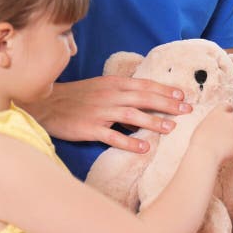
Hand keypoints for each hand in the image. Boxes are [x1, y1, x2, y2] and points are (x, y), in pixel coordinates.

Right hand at [21, 76, 191, 151]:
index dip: (165, 89)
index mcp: (114, 84)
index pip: (145, 85)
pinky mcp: (90, 128)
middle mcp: (110, 96)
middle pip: (144, 98)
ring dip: (153, 121)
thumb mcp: (102, 87)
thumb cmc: (78, 96)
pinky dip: (129, 142)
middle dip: (168, 104)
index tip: (183, 95)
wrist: (46, 104)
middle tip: (187, 110)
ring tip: (171, 128)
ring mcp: (100, 112)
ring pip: (132, 115)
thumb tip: (148, 100)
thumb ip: (124, 91)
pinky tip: (144, 148)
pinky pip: (113, 136)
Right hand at [191, 104, 232, 162]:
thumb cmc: (199, 144)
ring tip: (232, 148)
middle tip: (226, 140)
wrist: (204, 152)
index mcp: (217, 112)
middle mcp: (229, 116)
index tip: (228, 121)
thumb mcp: (202, 127)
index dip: (229, 112)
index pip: (227, 106)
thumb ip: (211, 124)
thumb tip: (214, 129)